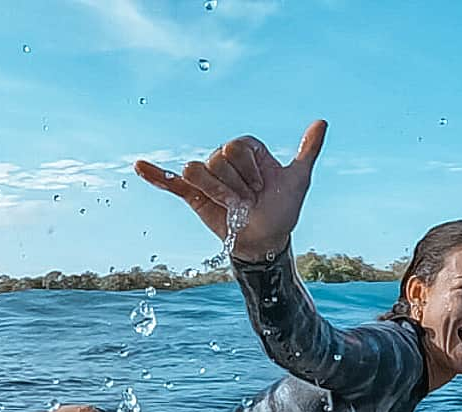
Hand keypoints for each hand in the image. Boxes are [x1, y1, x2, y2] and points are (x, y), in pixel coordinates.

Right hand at [134, 120, 326, 261]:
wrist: (267, 240)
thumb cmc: (283, 210)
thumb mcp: (298, 180)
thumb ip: (307, 150)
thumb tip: (322, 122)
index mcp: (245, 149)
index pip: (237, 147)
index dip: (252, 171)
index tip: (265, 186)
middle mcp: (224, 159)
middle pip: (218, 159)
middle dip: (238, 185)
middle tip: (250, 200)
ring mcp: (207, 176)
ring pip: (198, 172)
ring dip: (220, 193)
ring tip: (234, 206)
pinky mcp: (193, 195)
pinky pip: (171, 183)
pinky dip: (156, 175)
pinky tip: (139, 166)